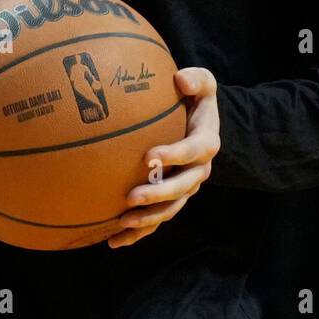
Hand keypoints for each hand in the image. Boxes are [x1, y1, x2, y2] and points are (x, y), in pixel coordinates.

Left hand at [107, 67, 219, 248]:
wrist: (201, 124)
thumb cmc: (196, 100)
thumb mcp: (204, 84)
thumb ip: (196, 79)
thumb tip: (180, 78)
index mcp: (206, 143)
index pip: (193, 151)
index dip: (174, 155)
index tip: (149, 156)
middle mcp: (199, 171)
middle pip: (181, 188)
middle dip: (157, 195)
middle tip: (131, 197)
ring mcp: (186, 188)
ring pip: (169, 210)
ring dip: (147, 219)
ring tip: (122, 223)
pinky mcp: (172, 200)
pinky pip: (156, 221)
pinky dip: (137, 234)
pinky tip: (113, 241)